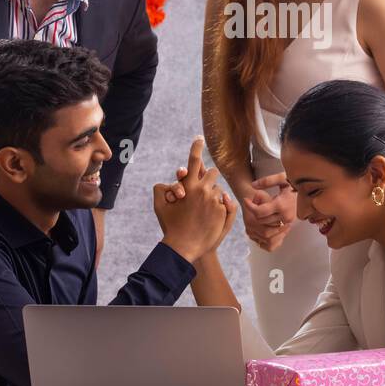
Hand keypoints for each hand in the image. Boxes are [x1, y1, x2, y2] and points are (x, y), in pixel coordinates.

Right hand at [153, 136, 235, 263]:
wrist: (184, 247)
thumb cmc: (170, 226)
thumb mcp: (160, 206)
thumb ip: (164, 189)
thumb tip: (177, 182)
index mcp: (187, 186)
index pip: (193, 161)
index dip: (195, 147)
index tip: (199, 138)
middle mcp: (202, 190)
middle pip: (212, 173)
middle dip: (209, 178)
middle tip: (203, 189)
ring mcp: (214, 201)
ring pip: (219, 190)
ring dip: (213, 196)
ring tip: (204, 211)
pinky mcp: (222, 210)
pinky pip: (224, 203)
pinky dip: (219, 208)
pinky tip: (210, 219)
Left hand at [242, 172, 296, 252]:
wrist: (310, 191)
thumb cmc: (295, 183)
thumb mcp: (282, 178)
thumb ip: (267, 181)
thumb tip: (253, 186)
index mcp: (281, 205)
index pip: (259, 212)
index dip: (249, 206)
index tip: (245, 200)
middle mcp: (285, 216)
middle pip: (261, 221)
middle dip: (254, 212)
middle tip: (253, 203)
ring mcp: (288, 222)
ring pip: (266, 227)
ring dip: (259, 220)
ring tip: (259, 208)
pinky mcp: (289, 225)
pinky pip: (273, 230)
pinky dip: (266, 226)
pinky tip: (264, 217)